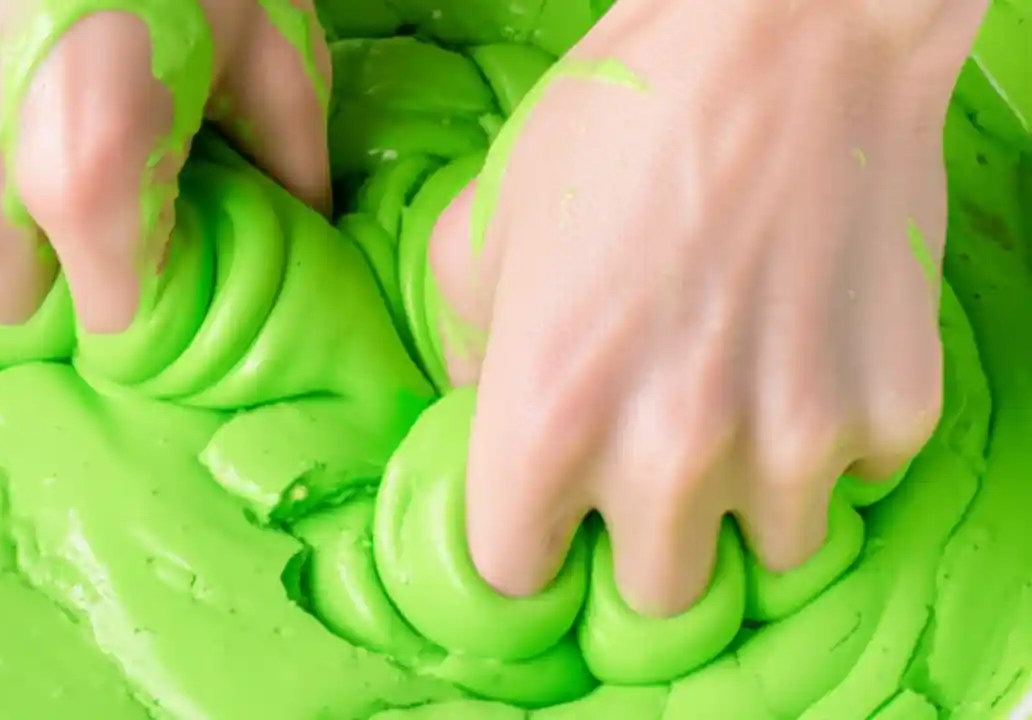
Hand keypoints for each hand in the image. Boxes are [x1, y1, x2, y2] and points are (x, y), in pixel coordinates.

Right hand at [0, 0, 329, 332]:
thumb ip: (288, 169)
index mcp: (85, 170)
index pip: (108, 318)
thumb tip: (300, 236)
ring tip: (44, 125)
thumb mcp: (274, 53)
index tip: (166, 260)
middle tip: (106, 204)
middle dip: (58, 267)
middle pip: (3, 294)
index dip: (147, 295)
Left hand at [428, 0, 986, 615]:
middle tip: (653, 453)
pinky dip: (833, 434)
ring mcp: (795, 441)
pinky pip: (855, 476)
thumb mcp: (491, 225)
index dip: (528, 537)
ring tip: (742, 393)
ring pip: (770, 550)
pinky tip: (810, 347)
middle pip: (654, 593)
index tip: (548, 511)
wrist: (789, 35)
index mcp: (547, 416)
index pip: (514, 572)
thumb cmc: (622, 119)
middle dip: (644, 534)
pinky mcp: (892, 411)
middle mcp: (669, 454)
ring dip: (750, 496)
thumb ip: (472, 351)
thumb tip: (485, 413)